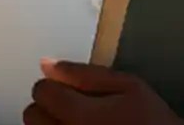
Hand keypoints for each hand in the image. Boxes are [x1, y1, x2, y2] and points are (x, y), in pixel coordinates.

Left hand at [23, 58, 183, 124]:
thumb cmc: (152, 120)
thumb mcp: (129, 86)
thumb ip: (86, 74)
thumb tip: (49, 64)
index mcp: (83, 116)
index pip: (42, 91)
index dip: (54, 84)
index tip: (67, 87)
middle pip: (32, 115)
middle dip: (47, 105)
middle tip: (71, 105)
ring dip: (48, 123)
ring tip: (74, 121)